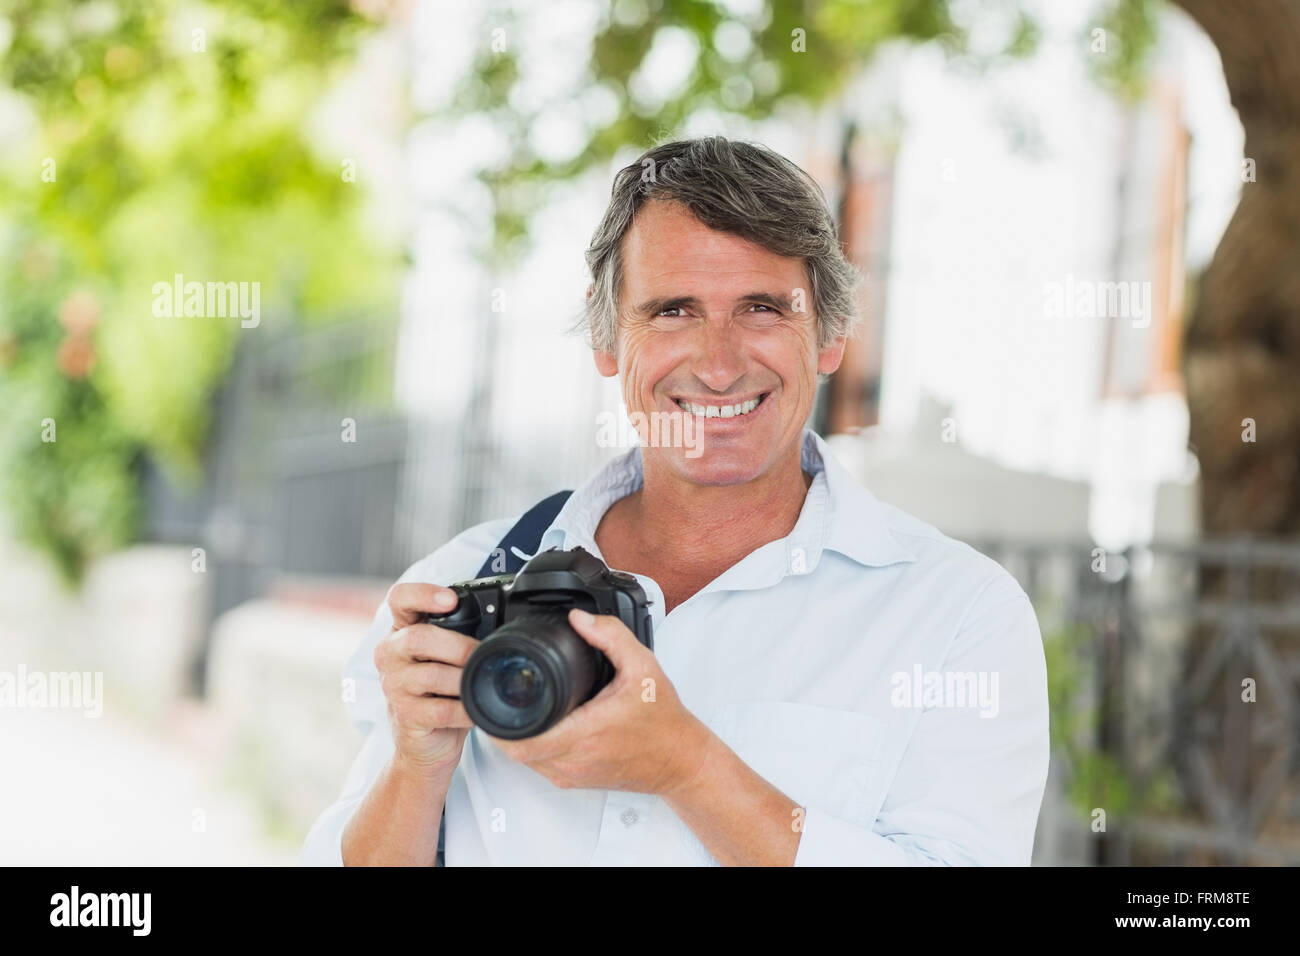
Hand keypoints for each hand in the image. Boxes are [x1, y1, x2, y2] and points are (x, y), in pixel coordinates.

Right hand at [373, 582, 476, 778]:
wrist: (426, 744)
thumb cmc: (441, 693)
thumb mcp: (447, 657)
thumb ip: (462, 635)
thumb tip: (504, 624)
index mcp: (402, 631)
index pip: (399, 599)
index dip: (422, 594)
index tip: (451, 600)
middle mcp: (390, 654)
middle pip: (418, 638)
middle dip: (458, 646)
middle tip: (482, 654)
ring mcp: (394, 686)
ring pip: (432, 675)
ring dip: (464, 679)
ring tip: (480, 683)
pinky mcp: (405, 715)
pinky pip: (441, 709)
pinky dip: (465, 709)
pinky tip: (476, 709)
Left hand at [488, 608, 710, 796]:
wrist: (681, 759)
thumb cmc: (664, 720)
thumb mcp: (643, 667)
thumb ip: (611, 636)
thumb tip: (579, 618)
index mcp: (586, 733)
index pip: (522, 740)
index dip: (498, 722)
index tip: (492, 697)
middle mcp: (574, 760)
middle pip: (515, 750)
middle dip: (499, 723)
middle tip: (497, 695)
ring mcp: (572, 775)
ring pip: (524, 761)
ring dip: (513, 736)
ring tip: (514, 707)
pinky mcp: (575, 781)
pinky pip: (539, 767)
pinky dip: (530, 746)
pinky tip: (536, 725)